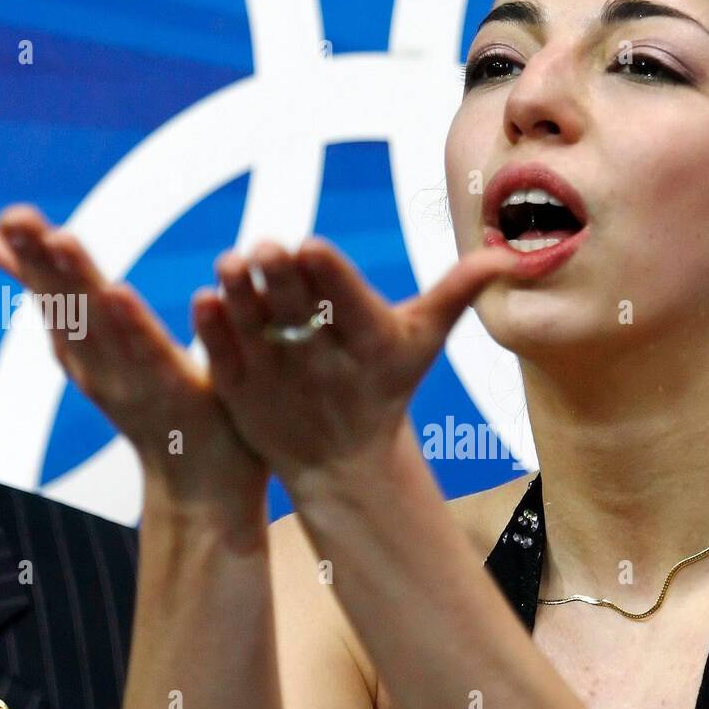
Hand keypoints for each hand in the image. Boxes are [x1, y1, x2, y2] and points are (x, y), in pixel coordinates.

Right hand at [0, 204, 267, 513]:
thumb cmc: (161, 414)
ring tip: (60, 239)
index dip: (29, 259)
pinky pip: (150, 354)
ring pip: (102, 326)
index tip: (7, 218)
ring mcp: (134, 381)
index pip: (52, 297)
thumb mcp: (109, 350)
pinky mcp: (174, 392)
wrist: (203, 485)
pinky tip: (117, 292)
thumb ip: (72, 304)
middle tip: (14, 216)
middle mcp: (101, 367)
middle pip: (66, 306)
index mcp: (87, 353)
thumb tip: (20, 258)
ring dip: (79, 282)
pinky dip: (131, 325)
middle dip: (39, 261)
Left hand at [199, 234, 519, 500]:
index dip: (329, 276)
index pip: (347, 303)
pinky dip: (213, 331)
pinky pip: (224, 357)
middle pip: (299, 312)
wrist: (343, 463)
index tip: (310, 245)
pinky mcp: (242, 393)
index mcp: (368, 344)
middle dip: (281, 277)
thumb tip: (505, 257)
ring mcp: (279, 379)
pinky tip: (203, 300)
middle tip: (264, 246)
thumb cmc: (384, 386)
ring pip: (256, 330)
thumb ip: (456, 293)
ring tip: (230, 264)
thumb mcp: (422, 342)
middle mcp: (324, 363)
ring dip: (241, 296)